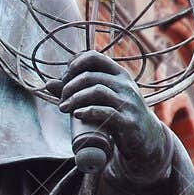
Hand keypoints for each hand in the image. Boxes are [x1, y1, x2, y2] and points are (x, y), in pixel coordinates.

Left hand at [56, 50, 167, 179]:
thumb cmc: (118, 113)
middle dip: (69, 86)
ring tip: (64, 108)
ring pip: (97, 91)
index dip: (74, 65)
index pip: (93, 57)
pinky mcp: (128, 121)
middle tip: (61, 100)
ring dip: (75, 99)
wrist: (145, 138)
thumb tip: (48, 84)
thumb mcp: (101, 98)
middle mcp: (124, 84)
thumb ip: (75, 91)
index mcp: (118, 74)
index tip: (65, 79)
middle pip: (90, 76)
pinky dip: (89, 111)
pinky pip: (107, 112)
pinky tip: (77, 115)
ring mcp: (128, 102)